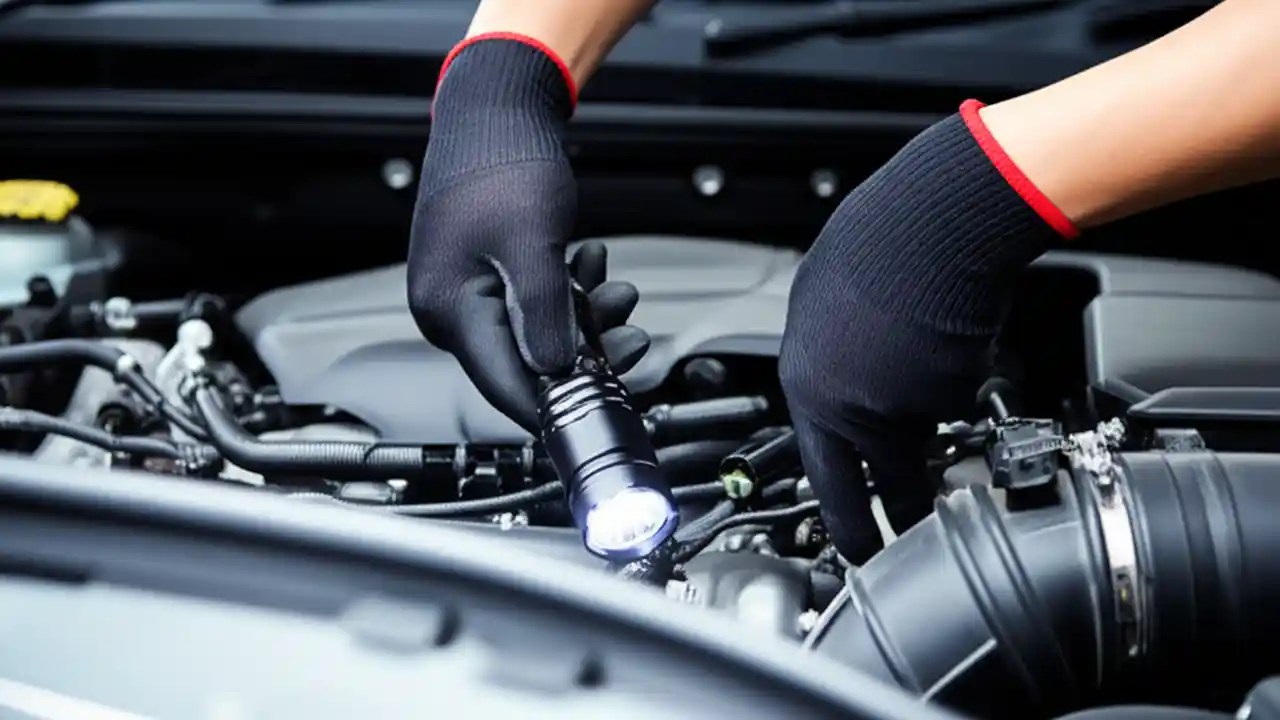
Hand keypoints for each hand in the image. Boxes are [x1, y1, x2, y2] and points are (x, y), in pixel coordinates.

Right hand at [408, 38, 645, 430]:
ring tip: (620, 295)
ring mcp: (466, 291)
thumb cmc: (502, 159)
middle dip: (583, 352)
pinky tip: (592, 270)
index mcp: (448, 307)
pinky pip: (534, 305)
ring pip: (537, 334)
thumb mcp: (533, 242)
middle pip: (525, 362)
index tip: (596, 414)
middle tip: (630, 340)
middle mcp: (449, 307)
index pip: (503, 384)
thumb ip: (546, 314)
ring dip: (584, 319)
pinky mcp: (485, 276)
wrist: (496, 107)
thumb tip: (558, 371)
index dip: (554, 405)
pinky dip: (569, 296)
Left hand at [778, 102, 1075, 563]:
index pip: (823, 476)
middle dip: (896, 519)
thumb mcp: (821, 310)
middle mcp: (855, 410)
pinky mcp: (961, 391)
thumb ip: (828, 367)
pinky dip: (958, 379)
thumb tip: (837, 391)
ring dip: (931, 417)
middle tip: (906, 537)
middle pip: (882, 488)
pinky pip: (960, 401)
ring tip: (928, 356)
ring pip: (929, 437)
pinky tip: (947, 335)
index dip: (844, 515)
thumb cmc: (875, 247)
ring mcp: (912, 405)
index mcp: (810, 390)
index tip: (856, 538)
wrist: (935, 221)